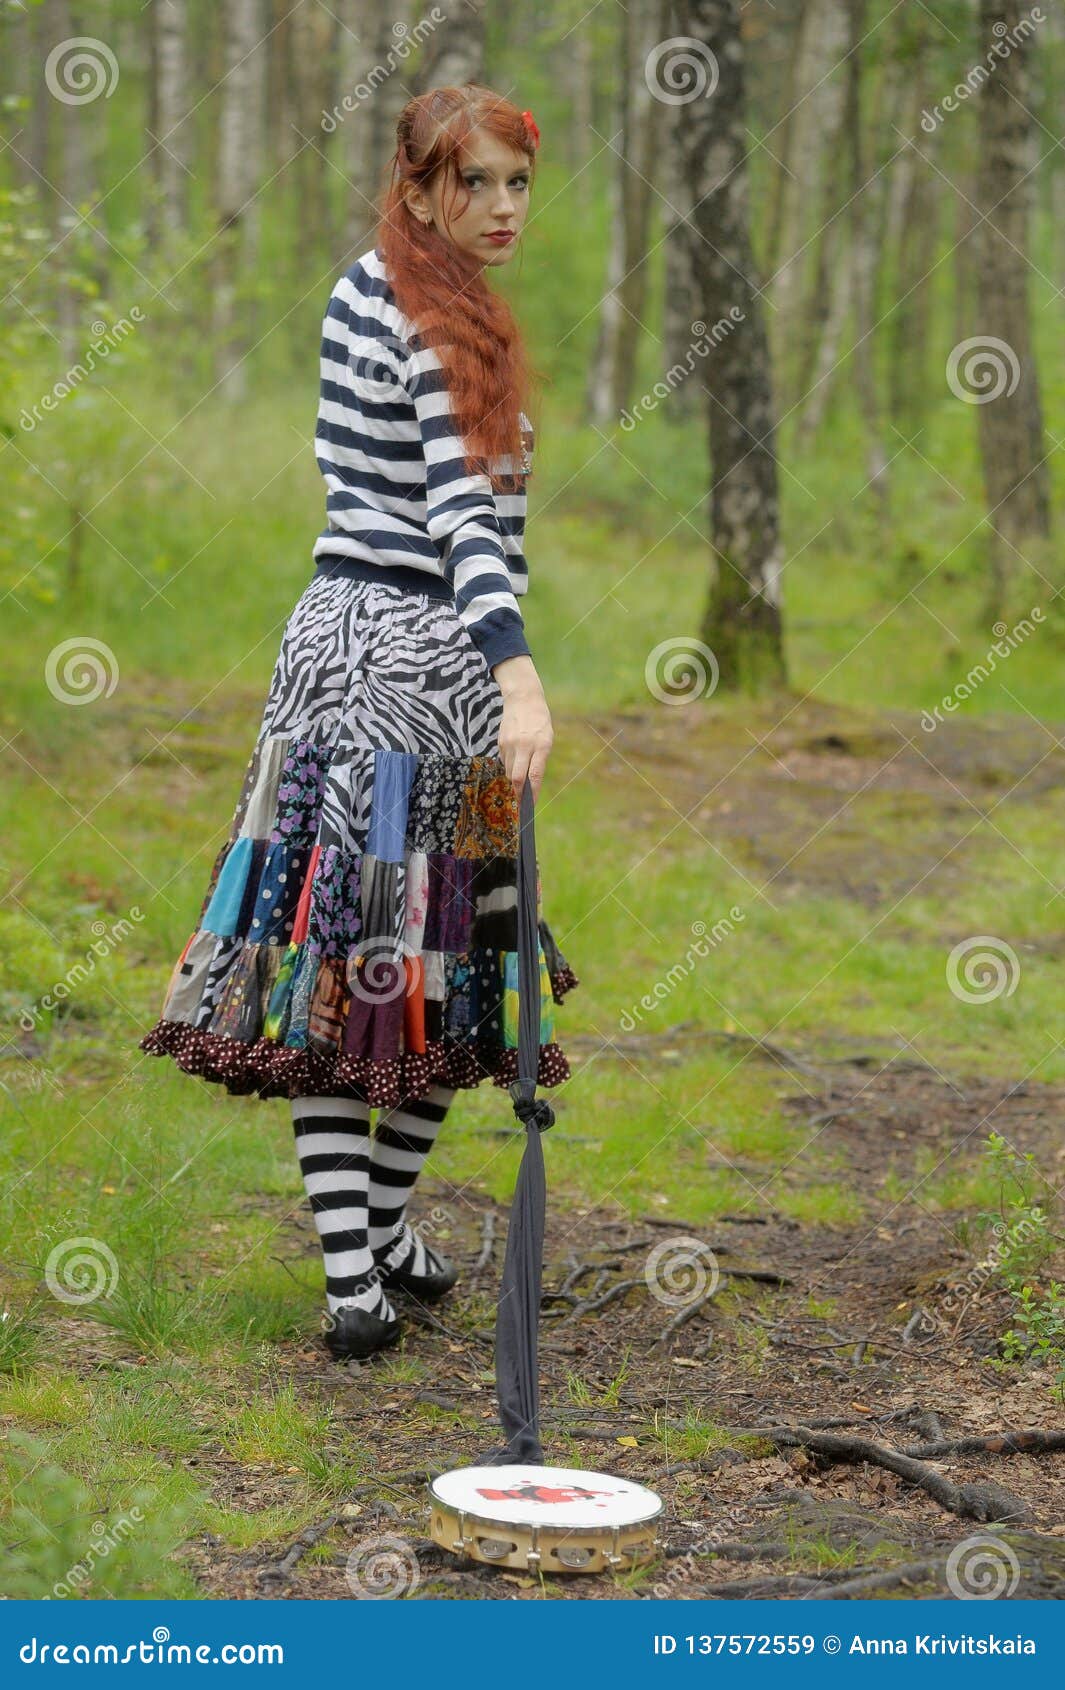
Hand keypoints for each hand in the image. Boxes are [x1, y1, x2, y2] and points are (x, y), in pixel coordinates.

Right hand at [492, 655, 552, 801]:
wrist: (523, 698)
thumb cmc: (539, 720)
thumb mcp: (547, 738)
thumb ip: (540, 759)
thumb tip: (532, 781)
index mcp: (541, 745)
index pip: (535, 775)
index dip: (533, 793)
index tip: (531, 805)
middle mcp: (524, 746)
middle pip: (517, 777)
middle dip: (519, 793)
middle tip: (521, 803)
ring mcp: (510, 744)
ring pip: (509, 772)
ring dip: (514, 781)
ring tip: (519, 784)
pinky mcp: (500, 743)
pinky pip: (504, 762)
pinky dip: (510, 767)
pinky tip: (515, 761)